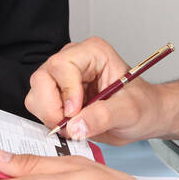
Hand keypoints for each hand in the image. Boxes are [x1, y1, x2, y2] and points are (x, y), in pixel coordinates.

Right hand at [25, 36, 164, 144]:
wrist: (142, 117)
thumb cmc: (142, 106)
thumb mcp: (129, 111)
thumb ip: (103, 117)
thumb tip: (75, 126)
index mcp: (93, 53)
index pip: (62, 65)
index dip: (66, 91)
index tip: (75, 112)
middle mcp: (73, 60)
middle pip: (42, 78)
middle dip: (53, 107)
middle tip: (71, 124)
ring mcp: (62, 78)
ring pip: (36, 94)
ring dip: (50, 116)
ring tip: (75, 125)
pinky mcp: (55, 94)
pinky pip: (38, 107)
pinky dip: (49, 121)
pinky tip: (71, 125)